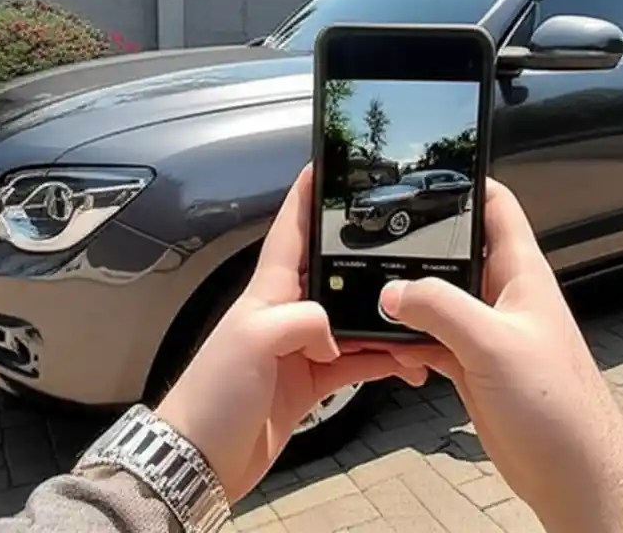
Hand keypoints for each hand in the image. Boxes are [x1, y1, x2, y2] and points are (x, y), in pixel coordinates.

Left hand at [156, 165, 427, 501]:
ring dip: (385, 320)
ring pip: (355, 320)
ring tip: (420, 320)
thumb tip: (335, 331)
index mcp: (267, 292)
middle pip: (335, 274)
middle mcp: (286, 314)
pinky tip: (407, 360)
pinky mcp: (311, 382)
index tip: (326, 165)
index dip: (306, 197)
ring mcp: (300, 348)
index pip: (290, 232)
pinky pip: (358, 361)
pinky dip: (383, 360)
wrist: (201, 458)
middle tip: (406, 246)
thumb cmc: (213, 395)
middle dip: (368, 260)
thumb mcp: (255, 340)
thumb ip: (303, 320)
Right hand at [371, 179, 622, 532]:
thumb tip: (394, 290)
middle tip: (378, 245)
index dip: (465, 181)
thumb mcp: (494, 343)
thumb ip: (441, 308)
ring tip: (378, 306)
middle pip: (455, 252)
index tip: (426, 171)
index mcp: (521, 274)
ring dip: (408, 302)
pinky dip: (410, 341)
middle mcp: (504, 296)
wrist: (570, 470)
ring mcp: (488, 331)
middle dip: (417, 248)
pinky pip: (432, 339)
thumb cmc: (559, 405)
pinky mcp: (474, 365)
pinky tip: (395, 349)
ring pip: (438, 299)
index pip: (495, 206)